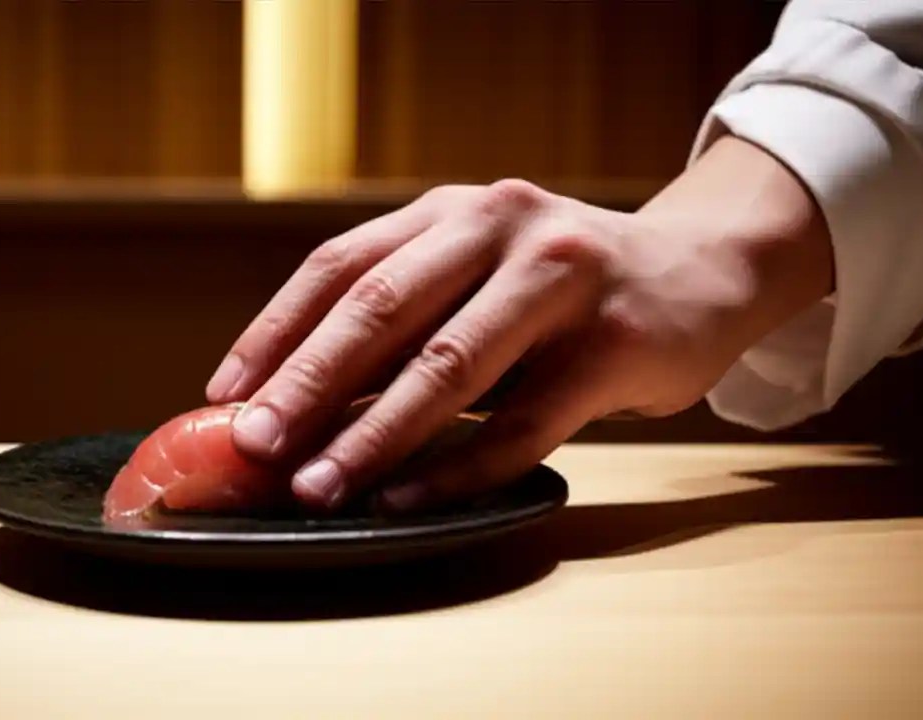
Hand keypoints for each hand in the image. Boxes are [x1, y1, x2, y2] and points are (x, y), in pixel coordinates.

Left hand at [205, 137, 833, 511]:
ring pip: (450, 366)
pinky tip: (405, 501)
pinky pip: (521, 424)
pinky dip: (457, 469)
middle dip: (307, 384)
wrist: (699, 272)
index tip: (223, 395)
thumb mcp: (474, 276)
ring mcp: (562, 278)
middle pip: (382, 309)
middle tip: (252, 445)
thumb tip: (293, 407)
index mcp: (449, 210)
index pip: (340, 266)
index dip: (275, 332)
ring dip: (372, 436)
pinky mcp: (612, 344)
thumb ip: (401, 321)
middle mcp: (499, 225)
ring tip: (316, 487)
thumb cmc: (558, 290)